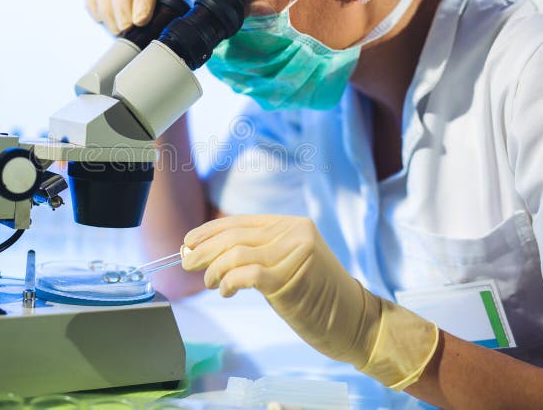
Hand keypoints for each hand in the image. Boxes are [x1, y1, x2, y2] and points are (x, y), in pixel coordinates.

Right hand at [85, 0, 163, 34]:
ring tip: (116, 31)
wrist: (147, 29)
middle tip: (125, 29)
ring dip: (107, 11)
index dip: (143, 2)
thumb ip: (168, 19)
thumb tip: (168, 28)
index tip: (140, 22)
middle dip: (122, 7)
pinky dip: (93, 6)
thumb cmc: (160, 25)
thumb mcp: (168, 22)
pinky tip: (101, 20)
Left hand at [181, 214, 438, 389]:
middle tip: (186, 263)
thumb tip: (209, 251)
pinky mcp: (290, 280)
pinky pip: (246, 274)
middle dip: (203, 250)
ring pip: (236, 254)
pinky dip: (228, 282)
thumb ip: (258, 251)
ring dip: (214, 269)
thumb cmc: (316, 297)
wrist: (356, 321)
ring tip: (211, 283)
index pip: (238, 222)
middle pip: (233, 236)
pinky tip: (226, 292)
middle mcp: (294, 233)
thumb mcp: (286, 264)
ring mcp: (294, 255)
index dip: (208, 232)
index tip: (187, 243)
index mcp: (291, 224)